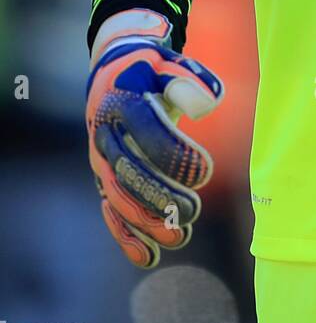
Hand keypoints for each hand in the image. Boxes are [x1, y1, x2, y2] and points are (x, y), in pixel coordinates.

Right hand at [86, 8, 224, 268]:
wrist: (114, 74)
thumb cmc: (152, 71)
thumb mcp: (169, 64)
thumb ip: (189, 78)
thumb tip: (208, 102)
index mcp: (121, 101)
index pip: (146, 130)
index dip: (175, 153)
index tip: (206, 172)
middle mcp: (104, 134)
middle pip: (127, 171)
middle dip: (158, 197)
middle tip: (192, 212)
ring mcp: (101, 160)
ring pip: (116, 197)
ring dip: (144, 222)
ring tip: (179, 238)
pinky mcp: (104, 180)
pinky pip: (110, 212)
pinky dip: (125, 237)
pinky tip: (149, 258)